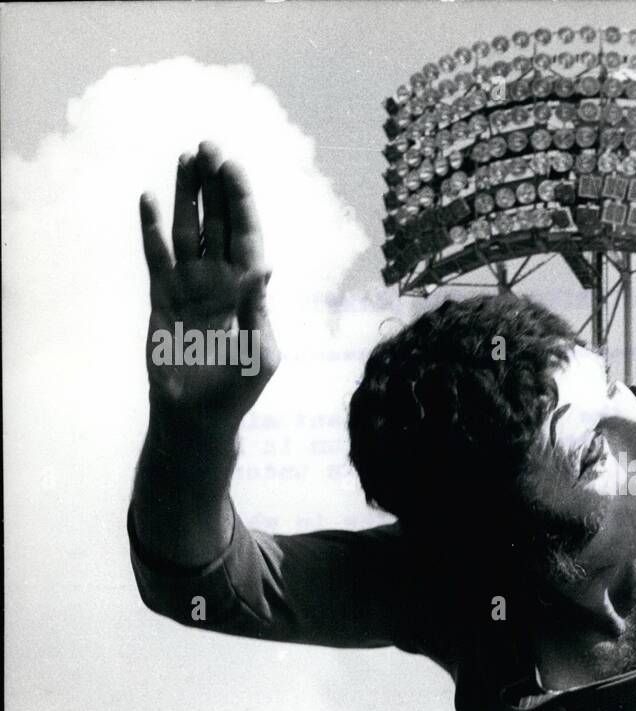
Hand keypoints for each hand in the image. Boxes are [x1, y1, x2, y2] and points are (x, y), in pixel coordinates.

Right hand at [139, 141, 278, 424]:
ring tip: (184, 158)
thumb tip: (264, 266)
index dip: (240, 200)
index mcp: (250, 288)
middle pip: (218, 222)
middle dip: (215, 185)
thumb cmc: (238, 386)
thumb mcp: (257, 350)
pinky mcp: (163, 295)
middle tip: (208, 147)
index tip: (232, 167)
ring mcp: (191, 284)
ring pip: (188, 229)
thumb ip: (257, 308)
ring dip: (186, 195)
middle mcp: (221, 279)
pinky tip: (148, 198)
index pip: (247, 234)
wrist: (199, 413)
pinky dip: (150, 228)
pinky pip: (156, 255)